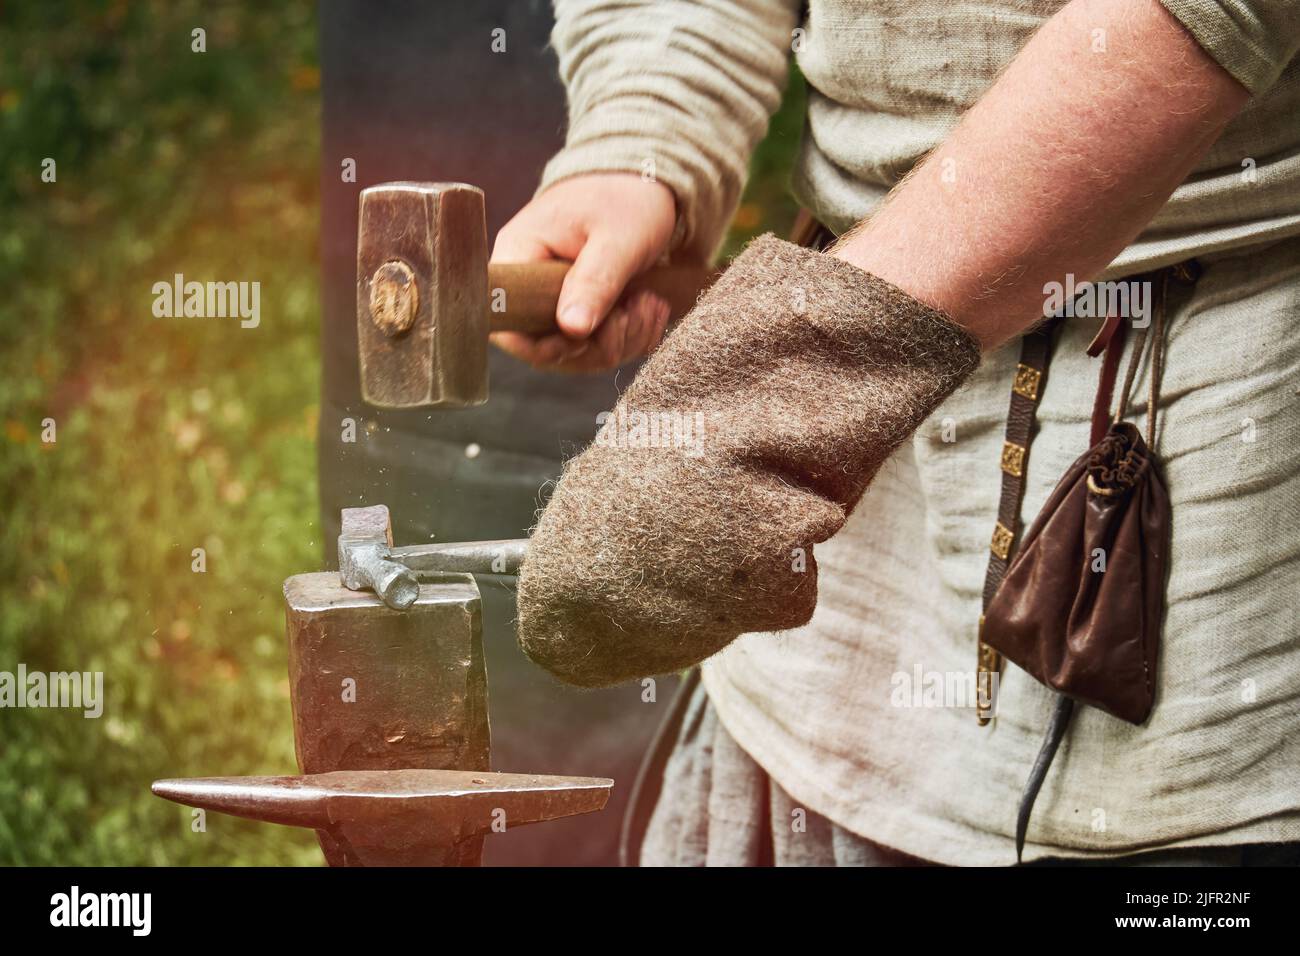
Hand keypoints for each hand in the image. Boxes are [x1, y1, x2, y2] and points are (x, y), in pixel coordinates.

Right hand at [489, 173, 676, 371]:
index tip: (587, 335)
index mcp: (520, 255)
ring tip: (648, 304)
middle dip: (599, 344)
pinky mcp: (579, 310)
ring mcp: (553, 300)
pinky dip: (631, 337)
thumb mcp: (616, 239)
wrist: (647, 184)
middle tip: (636, 310)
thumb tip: (571, 329)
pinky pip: (598, 345)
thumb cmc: (627, 199)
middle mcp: (527, 283)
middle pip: (545, 348)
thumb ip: (594, 282)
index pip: (505, 323)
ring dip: (622, 340)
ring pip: (577, 352)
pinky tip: (649, 308)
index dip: (543, 346)